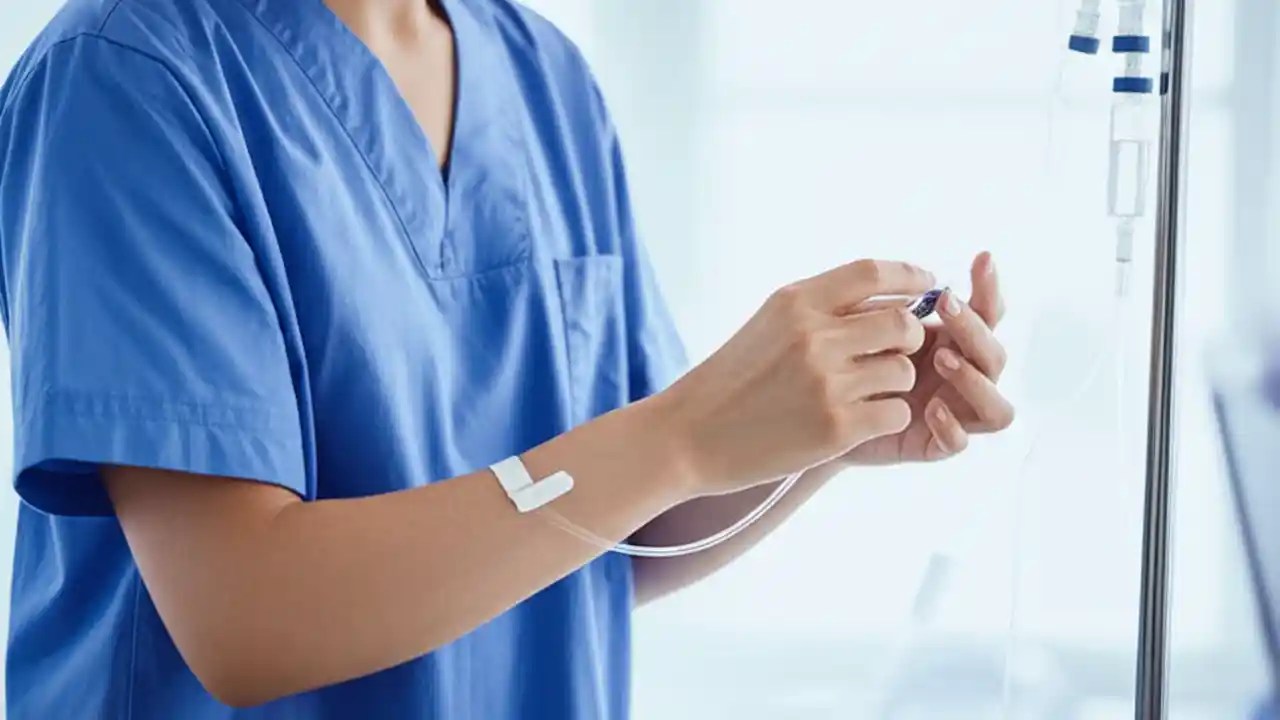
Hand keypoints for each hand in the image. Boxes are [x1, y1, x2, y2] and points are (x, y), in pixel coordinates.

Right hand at [661, 259, 933, 495]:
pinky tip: (859, 420)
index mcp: (795, 303)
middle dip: (909, 338)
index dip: (910, 276)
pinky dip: (886, 416)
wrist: (689, 437)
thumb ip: (824, 307)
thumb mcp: (769, 324)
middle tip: (897, 352)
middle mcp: (813, 337)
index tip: (928, 284)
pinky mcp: (835, 428)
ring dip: (895, 383)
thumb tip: (894, 296)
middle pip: (901, 322)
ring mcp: (826, 383)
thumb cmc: (732, 380)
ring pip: (904, 371)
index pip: (871, 272)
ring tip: (864, 393)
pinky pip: (896, 412)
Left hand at [841, 252, 1013, 464]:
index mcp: (952, 341)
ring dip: (973, 379)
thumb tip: (916, 280)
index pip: (985, 313)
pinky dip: (951, 426)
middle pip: (993, 355)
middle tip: (944, 307)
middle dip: (973, 329)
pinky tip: (931, 409)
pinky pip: (961, 442)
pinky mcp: (935, 445)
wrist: (816, 413)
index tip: (980, 259)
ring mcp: (954, 413)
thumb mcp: (864, 326)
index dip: (989, 287)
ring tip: (941, 358)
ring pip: (996, 406)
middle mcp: (963, 376)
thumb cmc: (845, 363)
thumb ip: (890, 306)